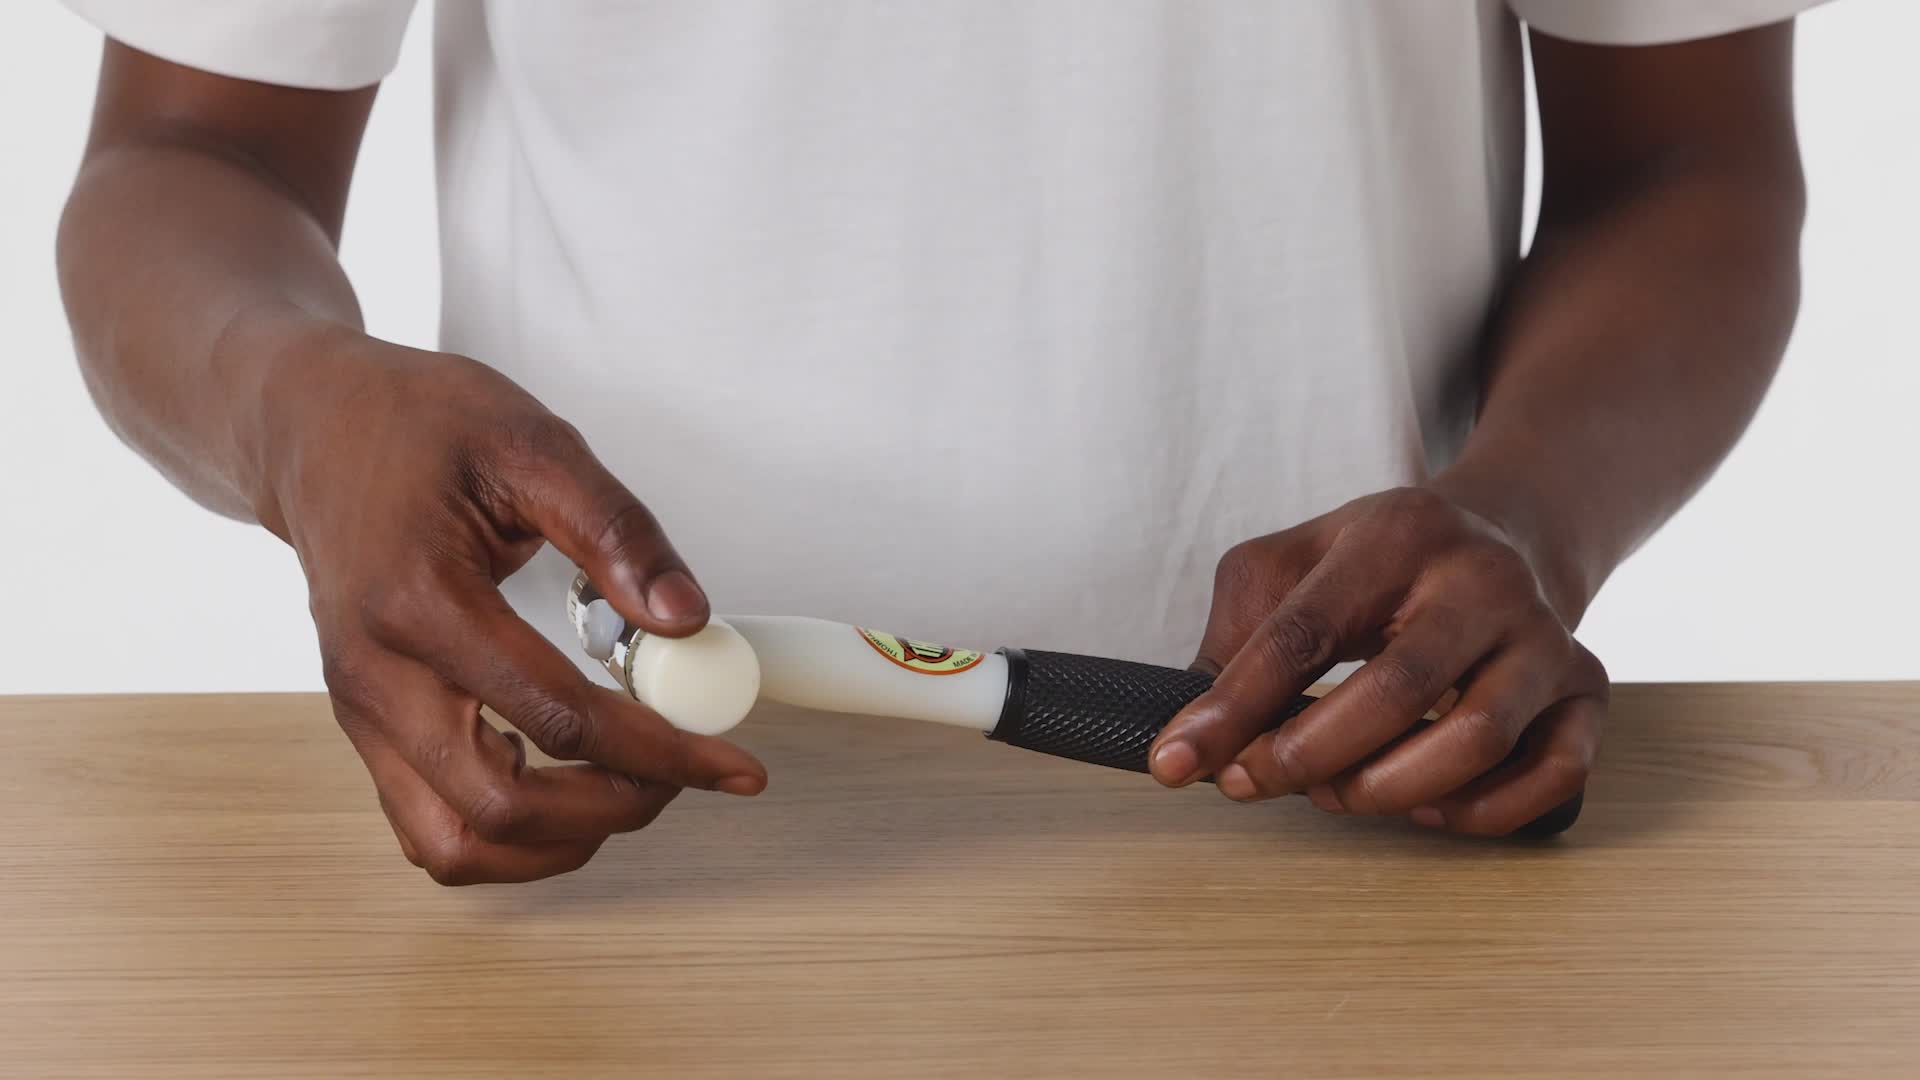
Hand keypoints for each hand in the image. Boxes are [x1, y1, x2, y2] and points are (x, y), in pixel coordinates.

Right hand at [261, 328, 765, 883]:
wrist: (315, 429)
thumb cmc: (415, 425)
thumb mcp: (532, 444)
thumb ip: (615, 530)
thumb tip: (685, 618)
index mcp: (418, 604)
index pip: (558, 718)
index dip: (660, 752)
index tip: (732, 764)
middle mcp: (376, 677)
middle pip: (498, 810)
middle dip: (613, 807)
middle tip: (686, 772)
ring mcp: (362, 713)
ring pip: (453, 845)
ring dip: (556, 839)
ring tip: (631, 784)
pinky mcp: (366, 728)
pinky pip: (430, 828)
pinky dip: (507, 832)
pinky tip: (565, 781)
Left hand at [1147, 486, 1605, 834]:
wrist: (1509, 534)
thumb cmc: (1383, 563)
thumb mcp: (1294, 560)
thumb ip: (1238, 630)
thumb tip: (1199, 729)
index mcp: (1396, 535)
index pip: (1303, 631)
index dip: (1234, 706)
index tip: (1177, 760)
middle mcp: (1482, 580)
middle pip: (1397, 689)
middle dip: (1308, 755)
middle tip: (1252, 781)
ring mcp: (1546, 634)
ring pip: (1479, 738)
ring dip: (1389, 789)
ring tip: (1333, 793)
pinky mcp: (1588, 686)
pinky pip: (1554, 772)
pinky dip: (1482, 810)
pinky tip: (1424, 806)